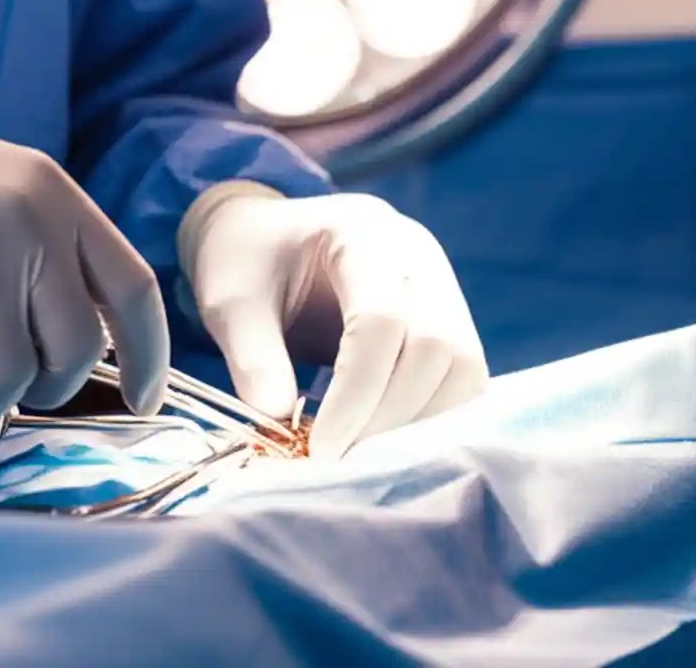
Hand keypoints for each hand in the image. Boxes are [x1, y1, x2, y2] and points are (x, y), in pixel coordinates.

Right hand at [0, 89, 167, 419]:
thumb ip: (47, 252)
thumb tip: (97, 355)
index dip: (150, 356)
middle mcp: (21, 218)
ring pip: (9, 379)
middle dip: (49, 390)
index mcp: (52, 193)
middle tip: (10, 389)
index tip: (144, 402)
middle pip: (77, 350)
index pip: (132, 288)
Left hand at [180, 185, 486, 457]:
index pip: (380, 320)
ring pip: (465, 368)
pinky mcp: (451, 321)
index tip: (320, 449)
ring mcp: (444, 287)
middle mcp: (420, 256)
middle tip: (340, 460)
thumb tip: (278, 417)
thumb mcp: (229, 301)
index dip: (356, 394)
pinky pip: (464, 379)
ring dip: (419, 423)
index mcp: (364, 234)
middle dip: (389, 416)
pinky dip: (432, 418)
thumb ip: (251, 354)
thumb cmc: (247, 263)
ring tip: (361, 455)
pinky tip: (383, 441)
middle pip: (437, 346)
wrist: (270, 241)